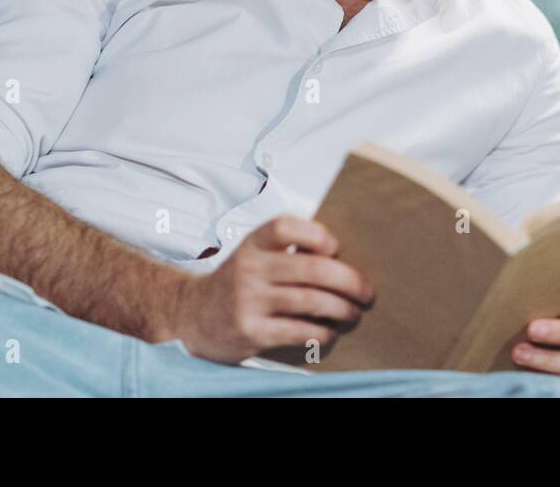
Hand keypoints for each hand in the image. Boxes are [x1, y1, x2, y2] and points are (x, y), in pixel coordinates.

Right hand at [170, 215, 375, 363]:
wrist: (192, 317)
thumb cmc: (238, 282)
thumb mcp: (254, 255)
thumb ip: (289, 251)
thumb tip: (342, 259)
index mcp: (253, 244)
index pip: (285, 226)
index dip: (316, 234)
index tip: (335, 248)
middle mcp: (249, 269)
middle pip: (311, 269)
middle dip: (349, 281)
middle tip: (367, 292)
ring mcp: (248, 301)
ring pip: (310, 302)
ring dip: (342, 309)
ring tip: (354, 314)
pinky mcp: (251, 331)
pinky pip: (299, 332)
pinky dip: (322, 333)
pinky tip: (331, 333)